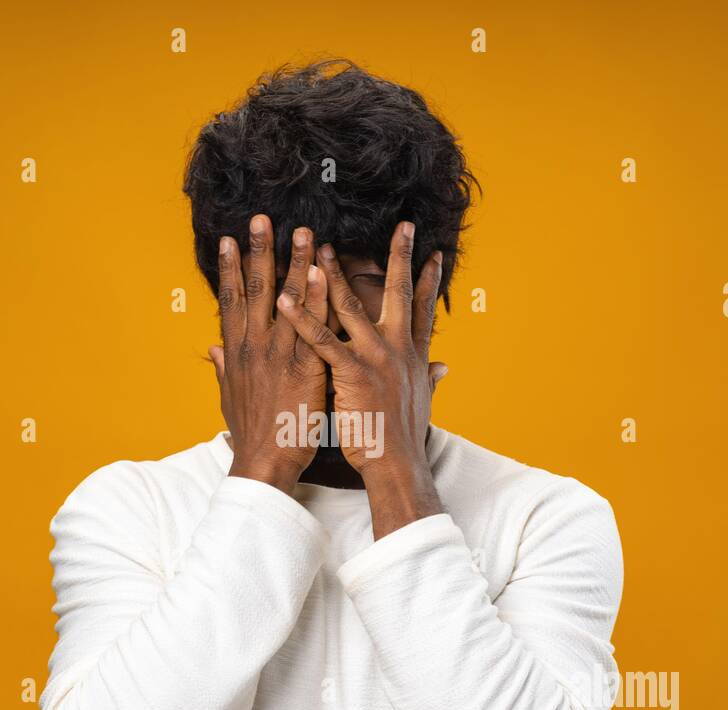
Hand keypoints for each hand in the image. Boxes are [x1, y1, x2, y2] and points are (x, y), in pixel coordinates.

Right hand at [209, 217, 330, 495]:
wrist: (264, 464)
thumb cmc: (250, 434)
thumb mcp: (229, 398)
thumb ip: (223, 368)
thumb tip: (213, 349)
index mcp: (237, 353)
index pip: (232, 301)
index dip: (231, 269)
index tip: (231, 240)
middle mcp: (254, 347)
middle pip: (254, 290)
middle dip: (259, 252)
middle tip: (263, 218)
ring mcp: (279, 356)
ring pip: (286, 300)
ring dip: (293, 263)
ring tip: (301, 232)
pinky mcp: (304, 369)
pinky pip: (313, 326)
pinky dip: (317, 298)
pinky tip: (322, 272)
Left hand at [277, 221, 446, 536]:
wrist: (397, 466)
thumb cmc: (402, 440)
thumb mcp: (422, 403)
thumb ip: (429, 379)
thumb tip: (443, 367)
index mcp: (412, 356)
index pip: (423, 309)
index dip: (429, 280)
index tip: (434, 253)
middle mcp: (398, 350)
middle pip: (400, 294)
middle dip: (400, 258)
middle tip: (403, 226)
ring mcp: (376, 359)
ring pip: (352, 307)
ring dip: (331, 275)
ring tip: (316, 248)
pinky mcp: (352, 374)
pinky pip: (321, 340)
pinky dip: (302, 317)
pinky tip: (284, 298)